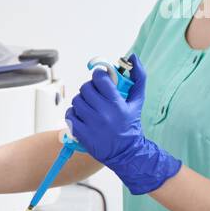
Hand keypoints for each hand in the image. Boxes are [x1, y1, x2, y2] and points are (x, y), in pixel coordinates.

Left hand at [66, 54, 180, 194]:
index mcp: (117, 103)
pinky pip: (70, 115)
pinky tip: (83, 116)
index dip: (98, 76)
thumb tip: (134, 57)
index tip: (101, 80)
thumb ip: (139, 78)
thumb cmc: (131, 125)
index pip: (99, 79)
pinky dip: (74, 113)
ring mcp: (91, 124)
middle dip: (89, 89)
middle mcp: (103, 113)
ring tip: (89, 106)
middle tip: (95, 94)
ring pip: (76, 101)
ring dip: (81, 101)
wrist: (126, 153)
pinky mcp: (81, 133)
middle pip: (85, 89)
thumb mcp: (137, 101)